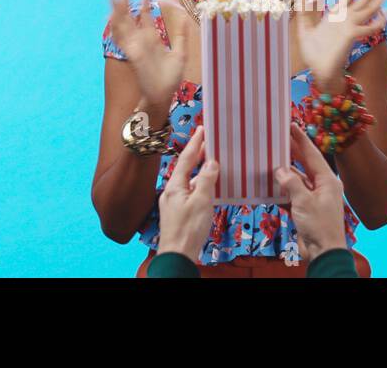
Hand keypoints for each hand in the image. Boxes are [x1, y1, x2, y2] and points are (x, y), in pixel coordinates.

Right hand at [105, 0, 193, 104]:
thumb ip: (181, 36)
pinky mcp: (133, 55)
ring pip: (122, 22)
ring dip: (117, 7)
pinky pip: (121, 39)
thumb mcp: (180, 54)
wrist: (162, 96)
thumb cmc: (170, 79)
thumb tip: (186, 19)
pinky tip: (109, 16)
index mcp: (151, 38)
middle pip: (130, 13)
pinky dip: (114, 28)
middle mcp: (140, 40)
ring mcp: (134, 46)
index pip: (146, 13)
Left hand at [156, 126, 218, 262]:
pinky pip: (192, 192)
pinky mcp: (180, 213)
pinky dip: (202, 186)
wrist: (178, 255)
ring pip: (190, 181)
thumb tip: (212, 163)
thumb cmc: (188, 230)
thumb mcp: (202, 201)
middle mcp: (172, 192)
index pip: (186, 159)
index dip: (195, 143)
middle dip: (198, 155)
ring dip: (201, 171)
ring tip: (214, 162)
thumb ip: (207, 180)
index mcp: (174, 186)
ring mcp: (175, 203)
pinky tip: (210, 187)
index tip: (202, 129)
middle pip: (187, 168)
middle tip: (209, 141)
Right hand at [274, 122, 347, 261]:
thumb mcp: (303, 201)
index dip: (301, 139)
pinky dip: (282, 190)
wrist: (323, 253)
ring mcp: (314, 198)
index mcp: (328, 180)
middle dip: (292, 153)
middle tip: (279, 138)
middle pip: (305, 165)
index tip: (292, 126)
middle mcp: (322, 187)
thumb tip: (279, 171)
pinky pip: (292, 195)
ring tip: (270, 160)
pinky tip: (270, 185)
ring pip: (297, 180)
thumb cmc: (319, 226)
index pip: (312, 154)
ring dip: (284, 173)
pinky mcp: (306, 210)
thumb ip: (291, 183)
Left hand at [295, 0, 386, 92]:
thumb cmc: (313, 53)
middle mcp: (347, 19)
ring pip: (371, 7)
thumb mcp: (305, 29)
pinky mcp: (352, 35)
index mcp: (337, 16)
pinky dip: (379, 20)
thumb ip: (304, 12)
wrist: (320, 71)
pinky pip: (370, 27)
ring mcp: (352, 26)